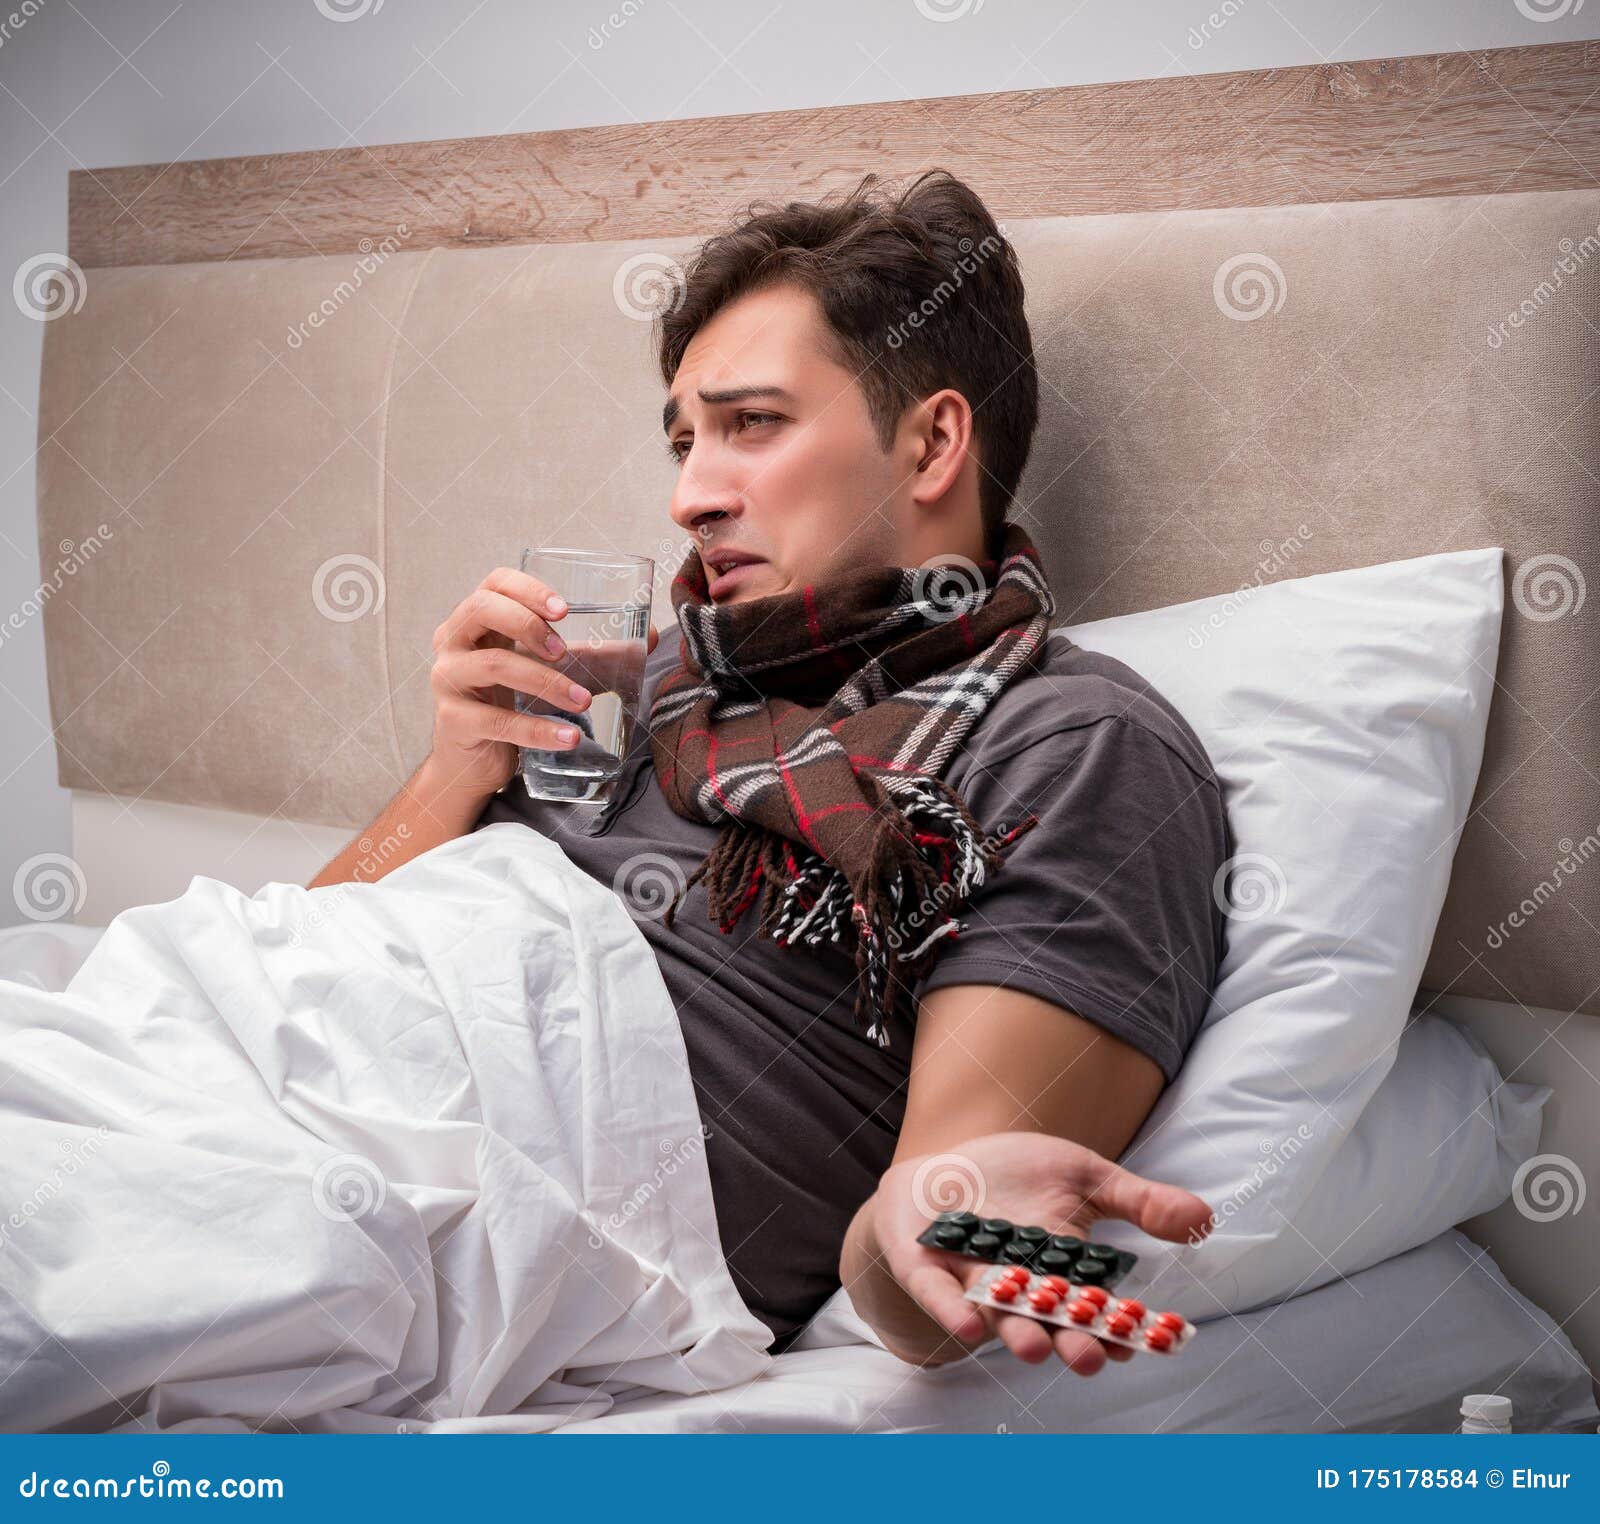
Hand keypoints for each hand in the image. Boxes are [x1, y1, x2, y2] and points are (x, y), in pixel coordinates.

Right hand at [426, 565, 659, 797]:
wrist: (472, 761)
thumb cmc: (510, 702)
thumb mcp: (545, 669)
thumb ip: (592, 653)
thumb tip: (648, 637)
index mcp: (476, 620)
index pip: (494, 584)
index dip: (528, 588)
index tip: (564, 609)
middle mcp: (453, 641)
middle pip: (482, 610)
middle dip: (528, 623)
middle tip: (565, 650)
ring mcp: (448, 680)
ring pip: (492, 664)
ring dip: (545, 681)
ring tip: (584, 701)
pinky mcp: (454, 721)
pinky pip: (497, 721)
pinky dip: (537, 730)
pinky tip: (568, 737)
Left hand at [868, 1131, 1212, 1373]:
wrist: (945, 1166)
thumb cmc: (1020, 1178)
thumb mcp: (1086, 1177)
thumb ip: (1141, 1201)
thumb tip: (1205, 1217)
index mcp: (1062, 1269)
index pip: (1093, 1305)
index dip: (1115, 1325)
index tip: (1142, 1342)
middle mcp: (1018, 1284)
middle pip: (1047, 1319)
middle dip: (1067, 1340)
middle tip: (1089, 1357)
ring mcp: (969, 1276)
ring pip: (995, 1311)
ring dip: (1014, 1331)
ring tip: (1033, 1348)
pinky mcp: (924, 1265)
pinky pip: (937, 1292)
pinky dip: (950, 1308)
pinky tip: (967, 1326)